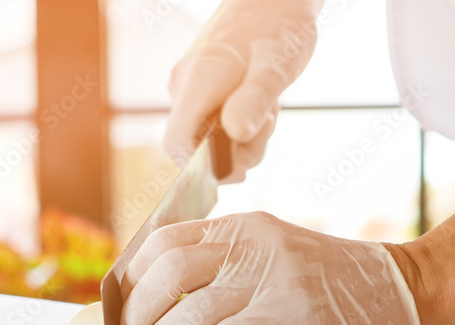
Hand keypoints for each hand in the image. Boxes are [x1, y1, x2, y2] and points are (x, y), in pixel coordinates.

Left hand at [119, 212, 424, 324]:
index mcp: (244, 227)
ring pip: (188, 309)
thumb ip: (229, 268)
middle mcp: (252, 245)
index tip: (117, 309)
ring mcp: (271, 278)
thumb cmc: (341, 285)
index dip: (131, 276)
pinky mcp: (289, 315)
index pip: (166, 239)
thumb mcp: (277, 258)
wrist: (411, 291)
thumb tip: (169, 303)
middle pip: (167, 270)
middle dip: (135, 313)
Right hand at [164, 0, 322, 181]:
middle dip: (234, 150)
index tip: (238, 168)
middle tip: (267, 126)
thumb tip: (236, 136)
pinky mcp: (199, 88)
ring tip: (268, 108)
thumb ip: (254, 101)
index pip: (176, 144)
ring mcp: (189, 88)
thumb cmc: (277, 26)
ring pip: (207, 135)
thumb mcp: (275, 67)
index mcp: (196, 83)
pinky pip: (212, 121)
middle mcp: (183, 88)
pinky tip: (259, 102)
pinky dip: (238, 122)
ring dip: (242, 136)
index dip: (200, 168)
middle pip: (195, 145)